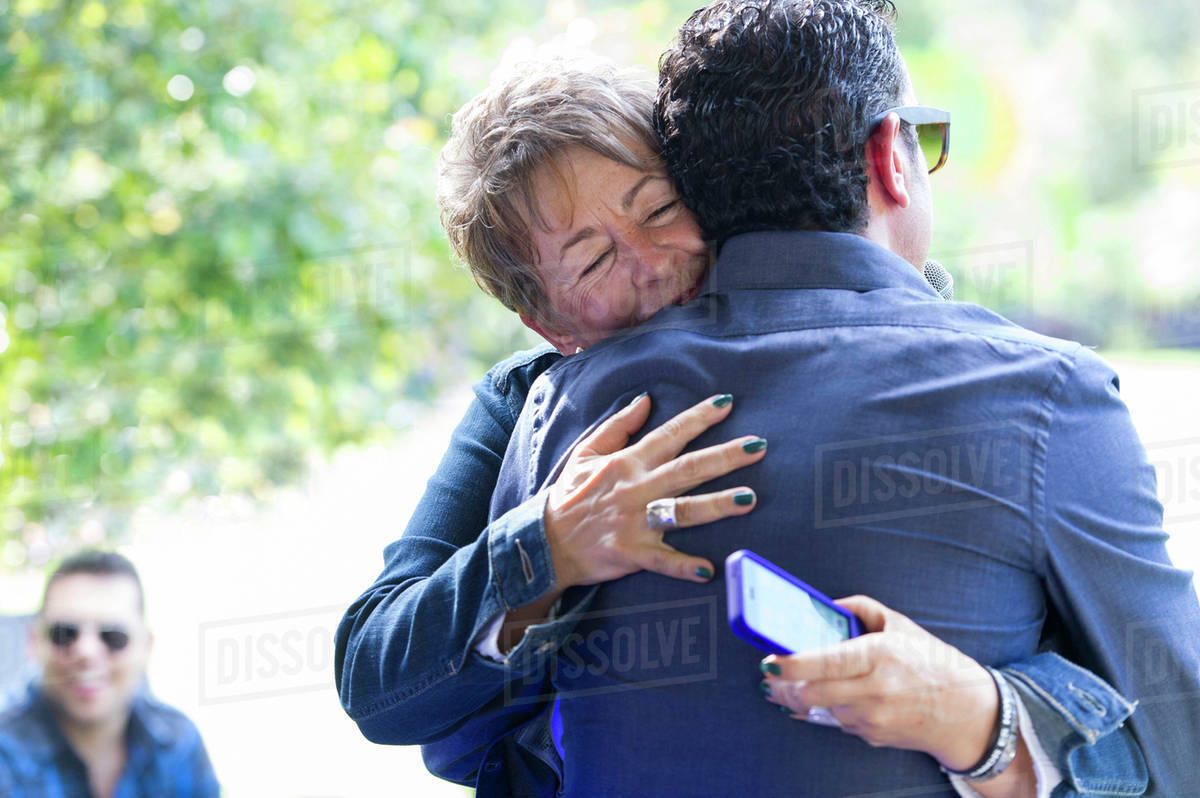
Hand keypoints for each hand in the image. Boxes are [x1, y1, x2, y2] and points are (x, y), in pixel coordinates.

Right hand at [545, 392, 765, 589]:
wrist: (545, 542)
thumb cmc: (569, 496)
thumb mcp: (586, 453)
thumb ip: (618, 426)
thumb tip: (647, 400)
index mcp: (627, 463)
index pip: (669, 435)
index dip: (698, 418)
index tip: (727, 403)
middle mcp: (636, 489)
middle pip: (687, 469)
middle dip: (724, 456)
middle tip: (759, 446)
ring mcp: (635, 522)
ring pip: (682, 510)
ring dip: (717, 504)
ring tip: (751, 499)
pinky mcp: (631, 553)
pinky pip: (662, 561)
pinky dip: (683, 566)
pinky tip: (708, 569)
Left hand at [759, 595, 998, 771]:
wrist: (968, 712)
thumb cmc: (932, 663)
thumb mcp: (900, 625)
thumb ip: (860, 608)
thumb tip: (825, 605)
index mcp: (880, 656)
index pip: (826, 661)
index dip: (792, 663)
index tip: (769, 659)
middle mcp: (875, 690)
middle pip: (812, 693)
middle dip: (782, 686)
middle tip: (768, 676)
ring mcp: (873, 718)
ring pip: (820, 709)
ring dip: (800, 699)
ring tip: (784, 686)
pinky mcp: (872, 736)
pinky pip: (836, 722)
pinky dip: (823, 710)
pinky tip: (815, 700)